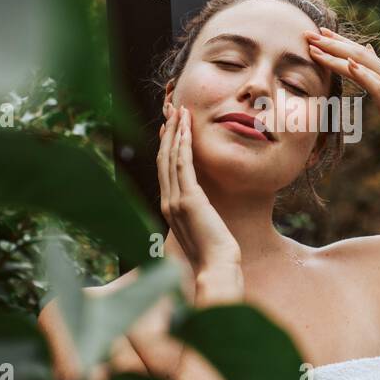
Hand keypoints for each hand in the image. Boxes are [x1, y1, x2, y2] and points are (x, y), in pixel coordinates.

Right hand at [157, 101, 241, 274]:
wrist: (216, 269)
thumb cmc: (214, 255)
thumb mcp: (202, 229)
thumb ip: (197, 215)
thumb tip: (202, 209)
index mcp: (170, 208)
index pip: (165, 170)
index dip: (166, 146)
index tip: (169, 128)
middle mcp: (167, 201)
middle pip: (163, 158)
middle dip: (168, 132)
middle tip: (173, 110)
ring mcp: (176, 200)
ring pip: (171, 157)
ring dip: (175, 131)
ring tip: (180, 110)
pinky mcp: (189, 200)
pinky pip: (183, 165)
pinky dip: (183, 144)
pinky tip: (186, 128)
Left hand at [305, 27, 379, 170]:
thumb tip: (370, 66)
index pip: (360, 53)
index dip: (339, 42)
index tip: (319, 32)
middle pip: (358, 53)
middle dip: (332, 42)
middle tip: (309, 32)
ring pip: (363, 64)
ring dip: (338, 53)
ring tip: (318, 44)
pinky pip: (376, 85)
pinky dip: (362, 73)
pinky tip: (349, 64)